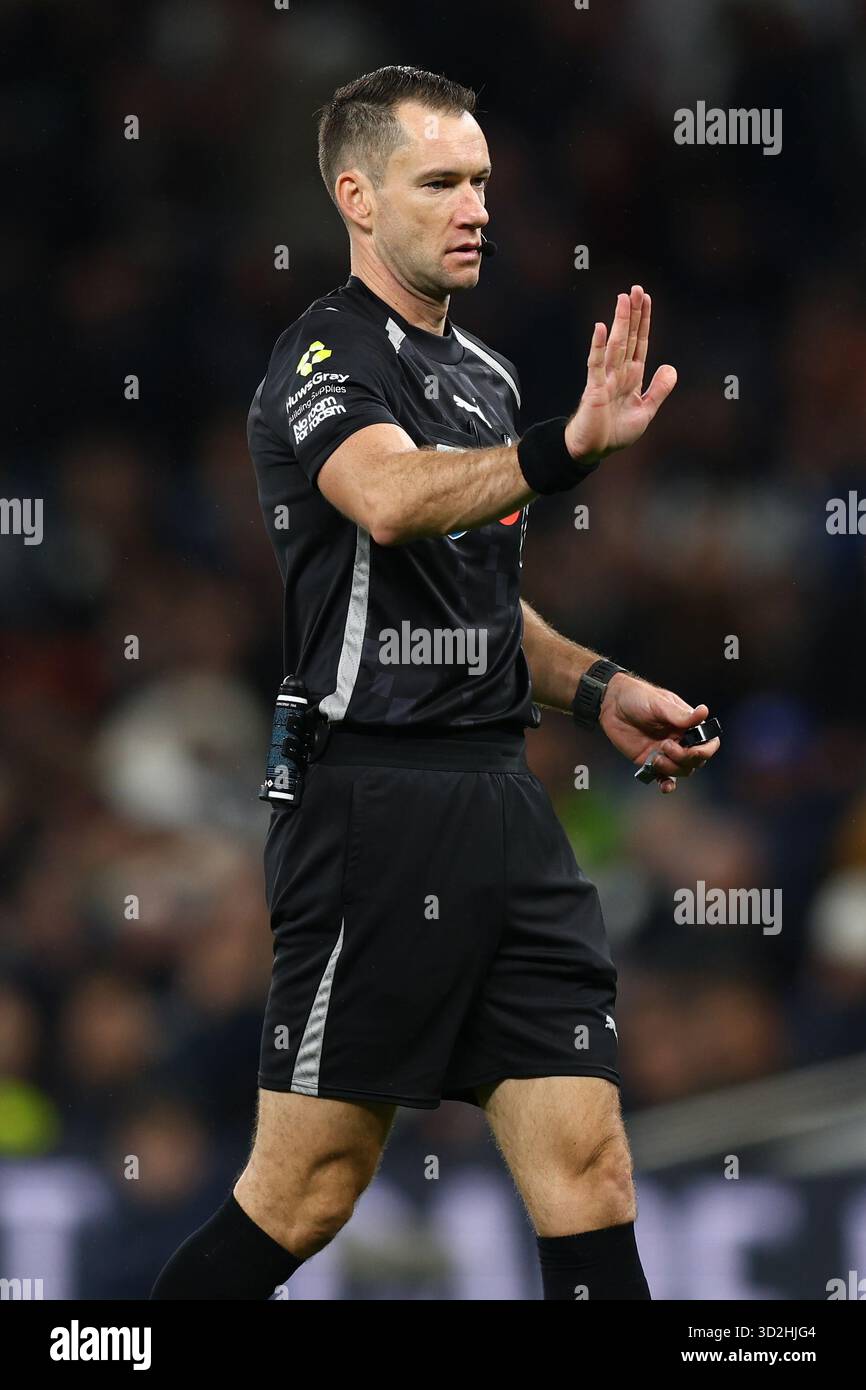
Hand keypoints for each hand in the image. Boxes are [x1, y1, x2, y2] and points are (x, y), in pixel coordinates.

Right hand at [564, 286, 676, 462]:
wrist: (593, 450)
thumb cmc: (615, 433)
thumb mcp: (645, 411)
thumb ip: (658, 390)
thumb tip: (671, 367)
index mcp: (632, 377)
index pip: (640, 343)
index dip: (644, 322)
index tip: (646, 300)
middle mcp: (619, 373)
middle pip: (629, 337)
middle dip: (633, 314)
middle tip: (636, 289)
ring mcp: (606, 379)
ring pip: (616, 345)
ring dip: (620, 322)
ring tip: (623, 299)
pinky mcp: (594, 389)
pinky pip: (596, 364)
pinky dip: (599, 346)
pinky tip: (601, 328)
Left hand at [598, 673, 719, 793]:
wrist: (612, 703)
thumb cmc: (638, 697)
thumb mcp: (659, 704)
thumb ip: (680, 715)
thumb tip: (704, 712)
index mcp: (687, 725)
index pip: (707, 743)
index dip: (706, 750)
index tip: (694, 749)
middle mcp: (680, 740)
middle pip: (695, 760)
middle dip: (685, 758)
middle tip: (666, 746)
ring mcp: (665, 752)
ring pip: (681, 770)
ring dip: (672, 768)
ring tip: (656, 758)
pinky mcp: (650, 761)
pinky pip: (662, 777)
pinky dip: (666, 784)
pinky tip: (664, 787)